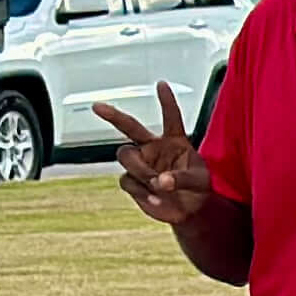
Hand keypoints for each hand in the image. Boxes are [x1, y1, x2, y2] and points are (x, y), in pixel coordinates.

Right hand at [96, 81, 212, 223]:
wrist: (189, 212)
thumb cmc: (197, 190)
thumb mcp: (198, 182)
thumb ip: (181, 179)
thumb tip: (161, 181)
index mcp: (175, 141)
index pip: (170, 117)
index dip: (166, 101)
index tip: (161, 83)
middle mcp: (154, 148)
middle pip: (129, 127)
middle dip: (112, 115)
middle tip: (97, 106)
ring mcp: (141, 164)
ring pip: (126, 156)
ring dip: (142, 171)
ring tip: (158, 185)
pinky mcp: (133, 182)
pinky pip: (128, 180)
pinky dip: (141, 190)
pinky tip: (155, 199)